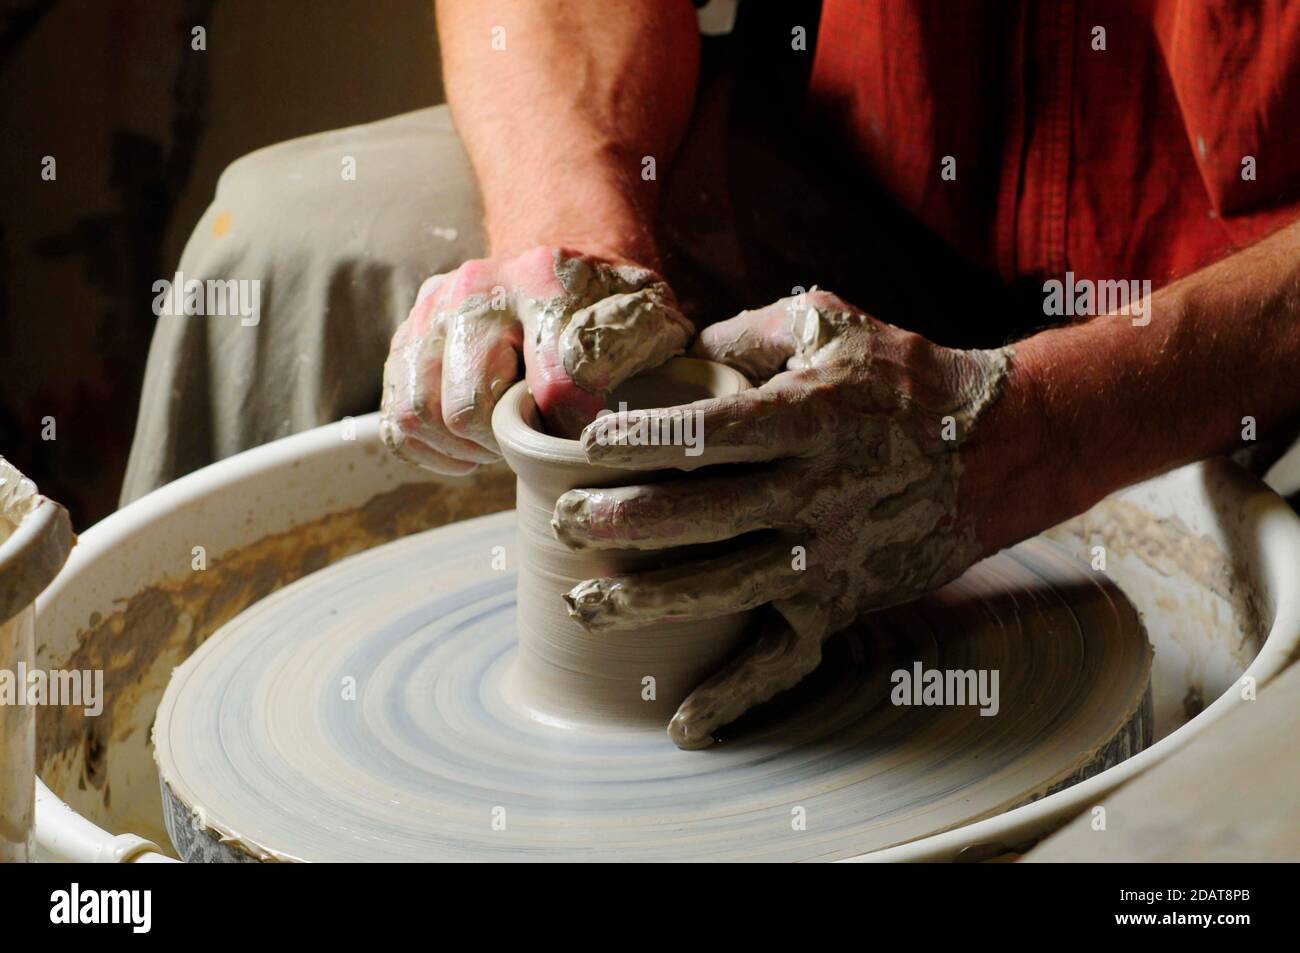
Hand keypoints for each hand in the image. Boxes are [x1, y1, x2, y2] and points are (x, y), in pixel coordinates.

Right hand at [380, 246, 692, 472]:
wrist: (560, 245)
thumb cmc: (610, 301)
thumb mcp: (651, 316)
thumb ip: (651, 359)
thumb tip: (643, 422)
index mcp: (550, 279)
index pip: (558, 383)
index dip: (576, 431)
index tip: (589, 440)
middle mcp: (478, 288)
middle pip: (470, 407)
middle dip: (505, 445)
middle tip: (535, 447)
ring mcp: (432, 312)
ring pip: (421, 415)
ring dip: (463, 451)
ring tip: (502, 446)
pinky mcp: (406, 337)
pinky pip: (397, 420)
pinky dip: (433, 450)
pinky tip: (472, 447)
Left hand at [552, 290, 1013, 747]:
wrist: (996, 450)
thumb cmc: (904, 380)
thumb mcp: (831, 324)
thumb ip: (748, 332)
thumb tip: (673, 351)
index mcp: (808, 418)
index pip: (710, 434)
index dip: (643, 441)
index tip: (588, 445)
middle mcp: (815, 492)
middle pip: (702, 518)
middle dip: (622, 524)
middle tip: (564, 523)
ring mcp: (827, 557)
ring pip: (725, 590)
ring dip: (648, 604)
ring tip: (585, 606)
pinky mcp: (841, 603)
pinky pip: (786, 659)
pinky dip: (737, 697)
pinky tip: (683, 725)